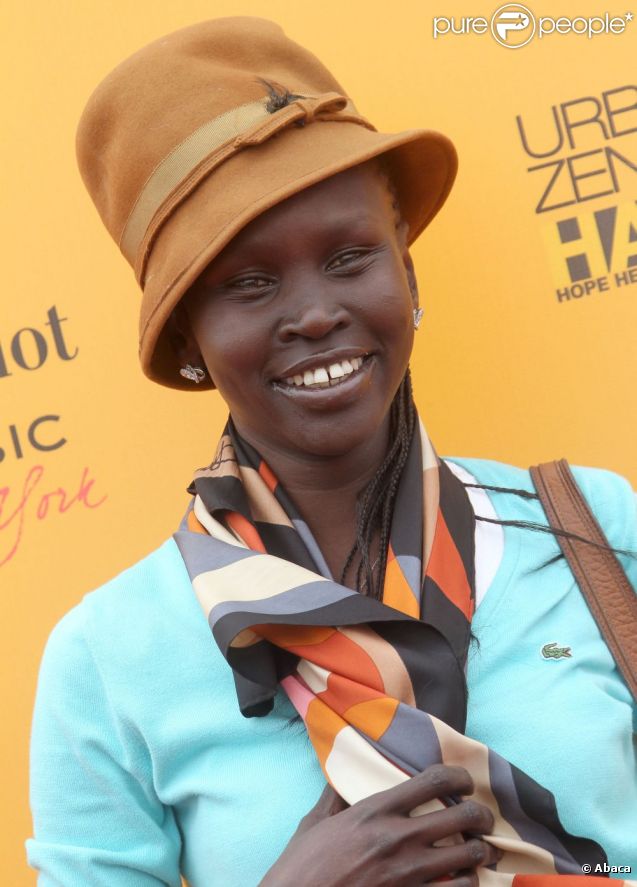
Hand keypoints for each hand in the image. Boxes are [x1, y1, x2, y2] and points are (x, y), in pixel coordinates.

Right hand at [259, 764, 499, 886]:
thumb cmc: (301, 868)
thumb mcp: (315, 824)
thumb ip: (335, 798)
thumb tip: (340, 776)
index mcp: (375, 810)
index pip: (433, 780)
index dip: (459, 776)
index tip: (465, 782)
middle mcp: (398, 838)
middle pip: (462, 816)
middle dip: (480, 815)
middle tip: (482, 818)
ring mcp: (409, 874)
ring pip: (469, 856)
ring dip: (478, 852)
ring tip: (477, 851)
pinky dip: (468, 884)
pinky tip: (464, 881)